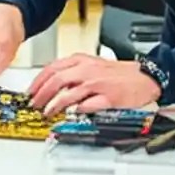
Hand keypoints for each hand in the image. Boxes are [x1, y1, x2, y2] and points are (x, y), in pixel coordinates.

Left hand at [28, 54, 161, 116]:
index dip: (37, 82)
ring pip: (69, 94)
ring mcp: (97, 84)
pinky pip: (89, 104)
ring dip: (55, 105)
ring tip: (48, 112)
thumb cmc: (117, 73)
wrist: (144, 77)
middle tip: (35, 105)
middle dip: (41, 95)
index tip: (30, 92)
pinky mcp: (108, 97)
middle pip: (56, 81)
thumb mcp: (91, 65)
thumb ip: (71, 72)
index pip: (52, 69)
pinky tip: (71, 113)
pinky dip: (77, 109)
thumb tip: (51, 84)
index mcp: (81, 61)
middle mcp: (87, 70)